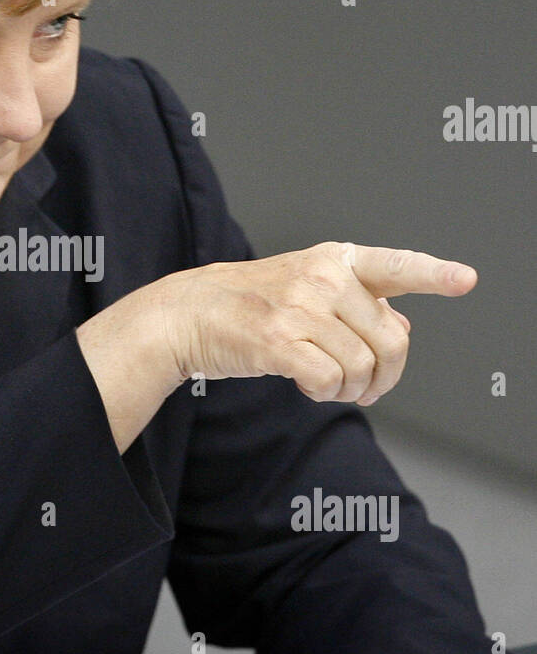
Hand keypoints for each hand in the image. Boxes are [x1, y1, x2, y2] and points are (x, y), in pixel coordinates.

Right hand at [162, 241, 476, 405]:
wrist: (187, 313)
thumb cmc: (249, 304)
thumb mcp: (305, 287)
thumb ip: (357, 302)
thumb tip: (402, 325)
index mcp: (334, 259)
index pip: (395, 264)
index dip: (434, 273)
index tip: (465, 280)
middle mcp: (321, 277)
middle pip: (390, 339)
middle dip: (387, 375)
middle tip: (368, 388)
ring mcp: (299, 307)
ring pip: (362, 367)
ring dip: (352, 389)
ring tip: (331, 386)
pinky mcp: (277, 341)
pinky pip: (329, 380)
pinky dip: (325, 393)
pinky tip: (310, 387)